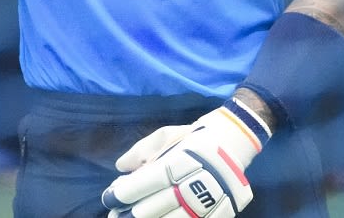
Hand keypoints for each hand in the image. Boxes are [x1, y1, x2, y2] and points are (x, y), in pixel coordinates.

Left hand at [101, 100, 270, 217]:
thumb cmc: (194, 138)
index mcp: (180, 161)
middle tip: (116, 216)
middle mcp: (194, 183)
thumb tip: (120, 166)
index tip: (109, 197)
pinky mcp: (219, 214)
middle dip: (130, 214)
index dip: (123, 193)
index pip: (145, 183)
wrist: (234, 142)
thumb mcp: (166, 135)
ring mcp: (209, 203)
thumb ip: (141, 150)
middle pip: (154, 208)